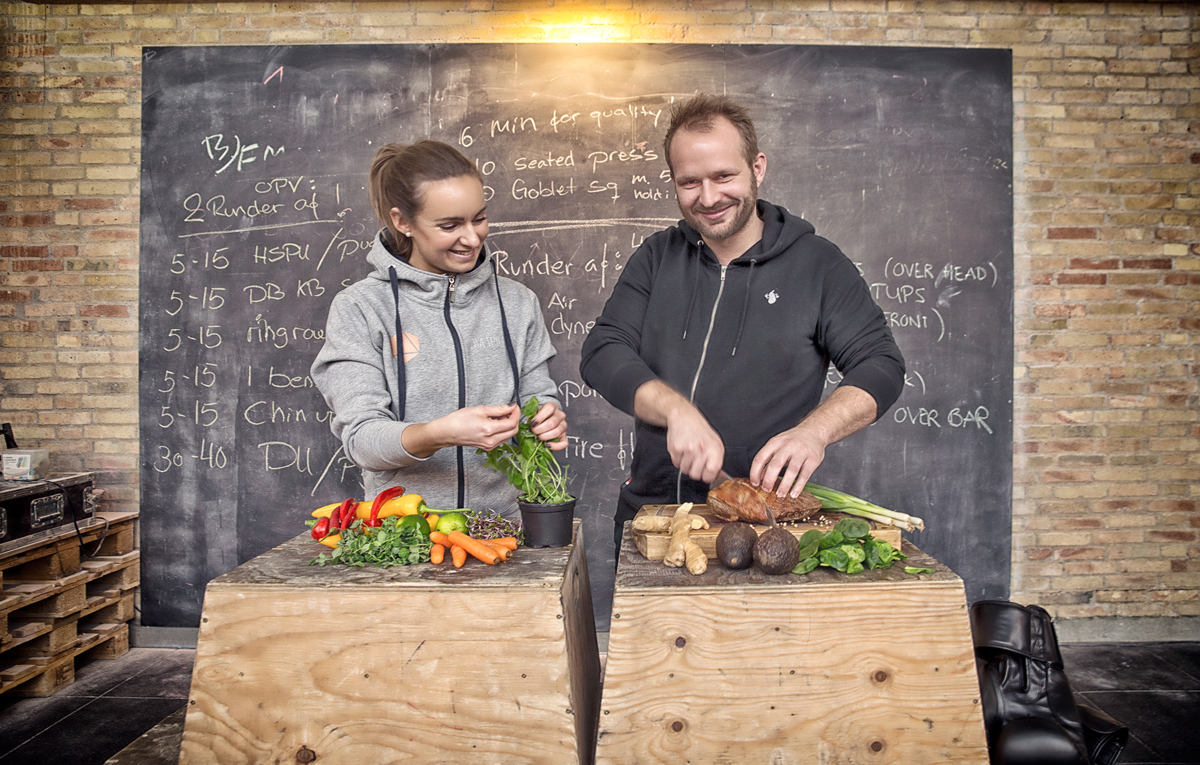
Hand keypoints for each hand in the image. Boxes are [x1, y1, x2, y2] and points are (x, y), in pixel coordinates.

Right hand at [430, 404, 521, 451]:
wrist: (447, 432)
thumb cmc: (458, 421)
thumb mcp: (479, 410)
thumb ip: (498, 409)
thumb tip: (511, 406)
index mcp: (489, 430)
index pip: (512, 423)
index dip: (516, 413)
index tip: (514, 405)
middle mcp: (491, 440)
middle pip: (513, 430)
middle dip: (514, 419)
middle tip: (509, 409)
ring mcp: (489, 445)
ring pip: (509, 435)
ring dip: (509, 424)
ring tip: (501, 415)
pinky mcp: (487, 447)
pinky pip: (502, 439)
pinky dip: (503, 430)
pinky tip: (496, 422)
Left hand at [530, 401, 568, 451]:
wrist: (544, 421)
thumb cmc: (538, 418)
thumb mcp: (533, 414)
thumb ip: (532, 419)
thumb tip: (530, 427)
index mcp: (552, 406)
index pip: (549, 408)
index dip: (540, 417)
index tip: (532, 424)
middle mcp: (560, 415)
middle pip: (552, 423)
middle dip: (540, 429)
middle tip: (533, 432)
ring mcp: (563, 425)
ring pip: (557, 432)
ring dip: (545, 436)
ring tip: (538, 437)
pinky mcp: (565, 436)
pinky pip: (564, 443)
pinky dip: (556, 446)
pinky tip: (547, 445)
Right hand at [633, 380, 724, 483]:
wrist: (684, 416)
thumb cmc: (700, 431)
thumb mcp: (715, 443)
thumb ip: (716, 461)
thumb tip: (716, 477)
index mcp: (715, 449)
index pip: (711, 473)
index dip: (707, 476)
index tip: (705, 473)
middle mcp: (702, 449)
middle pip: (695, 475)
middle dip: (694, 470)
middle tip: (694, 460)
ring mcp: (688, 449)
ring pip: (684, 470)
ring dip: (685, 464)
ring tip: (688, 452)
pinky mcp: (676, 448)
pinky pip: (676, 463)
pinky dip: (677, 459)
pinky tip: (681, 448)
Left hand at [750, 386, 877, 496]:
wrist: (814, 431)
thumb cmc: (793, 440)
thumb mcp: (778, 445)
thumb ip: (768, 459)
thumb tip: (759, 477)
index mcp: (775, 442)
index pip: (760, 458)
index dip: (755, 472)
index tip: (754, 483)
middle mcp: (788, 446)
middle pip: (775, 464)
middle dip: (769, 480)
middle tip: (766, 489)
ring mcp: (801, 452)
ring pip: (791, 471)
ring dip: (784, 485)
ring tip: (780, 494)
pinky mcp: (812, 459)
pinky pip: (804, 475)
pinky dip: (798, 486)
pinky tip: (793, 494)